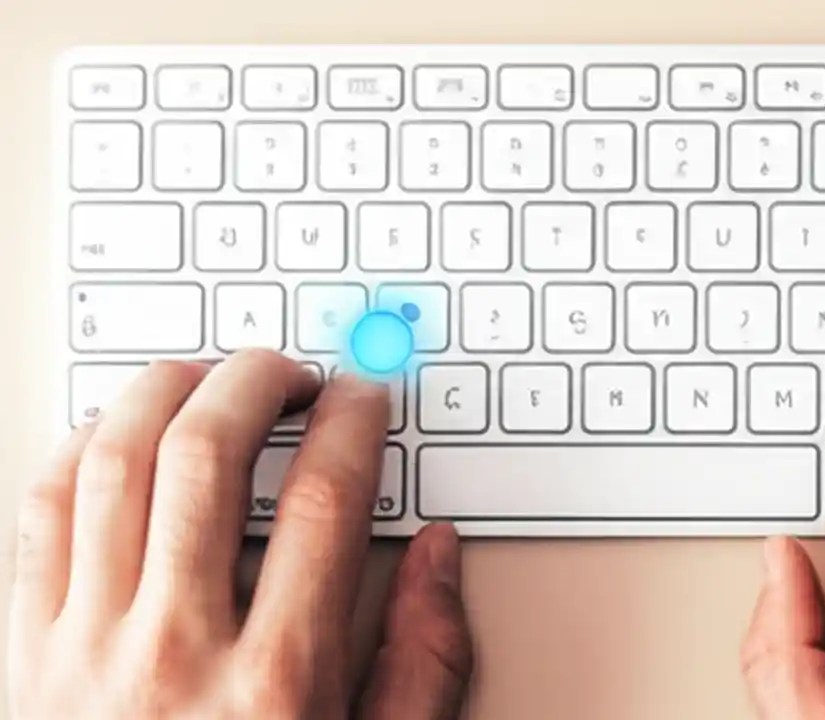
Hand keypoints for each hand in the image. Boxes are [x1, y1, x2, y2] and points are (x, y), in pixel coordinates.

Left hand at [9, 350, 472, 718]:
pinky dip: (82, 445)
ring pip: (114, 461)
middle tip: (291, 373)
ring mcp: (86, 646)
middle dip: (261, 380)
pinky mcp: (25, 649)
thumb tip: (439, 554)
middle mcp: (175, 651)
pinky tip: (121, 432)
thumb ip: (424, 659)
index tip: (367, 401)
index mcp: (276, 684)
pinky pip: (41, 509)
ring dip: (167, 390)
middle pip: (209, 454)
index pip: (328, 501)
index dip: (357, 423)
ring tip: (209, 378)